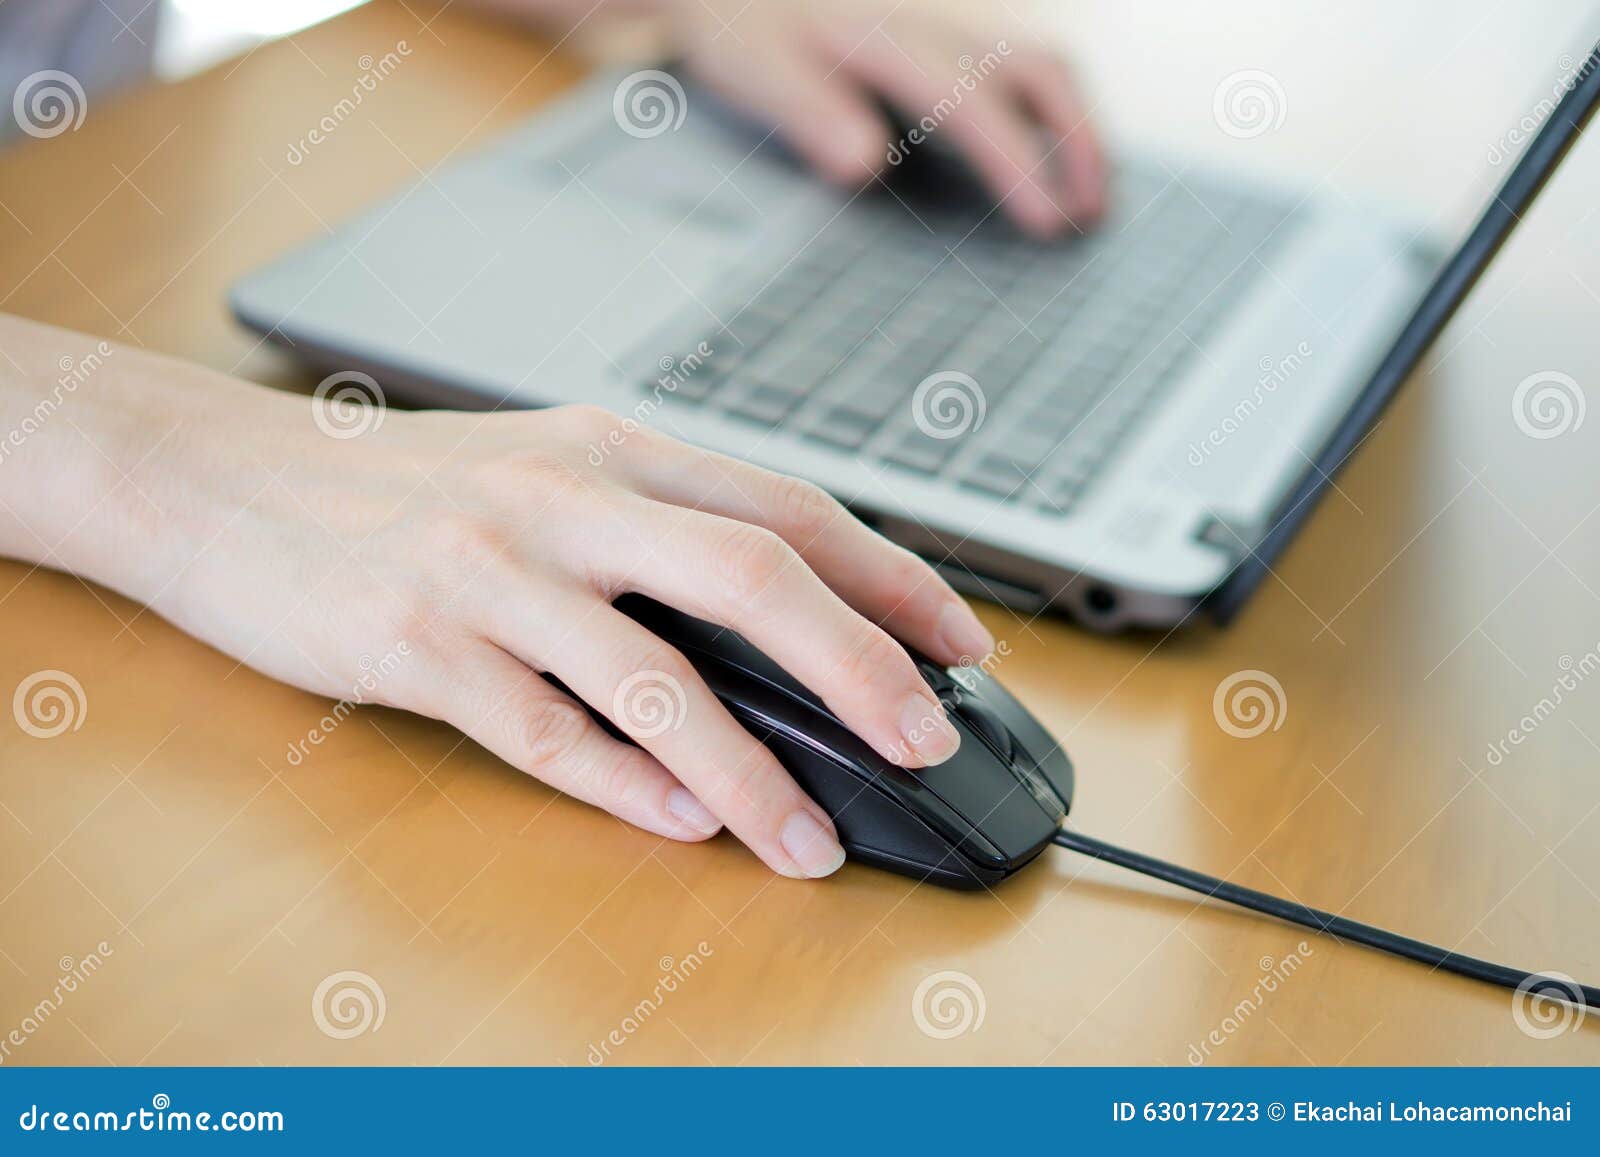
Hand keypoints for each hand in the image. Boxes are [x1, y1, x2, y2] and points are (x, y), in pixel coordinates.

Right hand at [10, 328, 994, 879]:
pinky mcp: (417, 643)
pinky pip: (542, 728)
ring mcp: (489, 569)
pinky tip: (681, 823)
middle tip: (928, 741)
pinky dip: (621, 783)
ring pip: (650, 675)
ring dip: (747, 768)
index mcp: (612, 448)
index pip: (787, 506)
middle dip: (860, 664)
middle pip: (750, 575)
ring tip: (808, 841)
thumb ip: (653, 528)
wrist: (220, 476)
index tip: (966, 642)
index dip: (891, 576)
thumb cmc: (401, 486)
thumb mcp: (544, 470)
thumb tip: (783, 623)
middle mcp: (564, 496)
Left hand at [659, 0, 1104, 234]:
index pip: (971, 103)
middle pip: (1040, 70)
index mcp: (890, 38)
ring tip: (1091, 199)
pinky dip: (1056, 114)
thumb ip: (810, 117)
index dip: (1017, 162)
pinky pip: (1025, 66)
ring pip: (1045, 64)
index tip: (1048, 221)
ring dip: (1078, 130)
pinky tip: (1056, 159)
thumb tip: (865, 165)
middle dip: (1080, 144)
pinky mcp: (956, 32)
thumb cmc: (745, 28)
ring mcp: (954, 22)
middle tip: (1091, 218)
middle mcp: (938, 21)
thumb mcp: (758, 73)